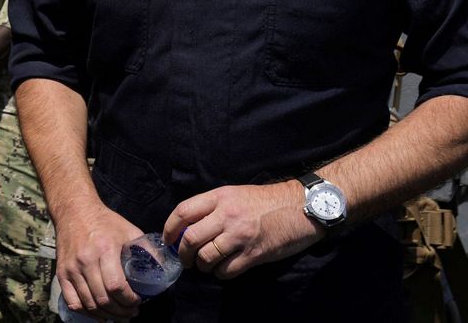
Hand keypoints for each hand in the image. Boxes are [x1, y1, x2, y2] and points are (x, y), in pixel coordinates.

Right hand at [53, 202, 145, 318]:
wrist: (74, 210)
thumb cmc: (104, 221)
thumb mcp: (129, 230)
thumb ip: (147, 249)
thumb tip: (162, 268)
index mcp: (105, 249)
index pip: (116, 286)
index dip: (129, 300)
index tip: (138, 301)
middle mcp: (85, 260)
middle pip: (103, 299)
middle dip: (121, 311)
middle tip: (131, 312)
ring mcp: (71, 268)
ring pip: (88, 303)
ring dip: (106, 315)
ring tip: (118, 315)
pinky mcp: (62, 273)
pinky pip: (72, 301)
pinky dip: (86, 312)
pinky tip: (98, 313)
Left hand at [163, 180, 323, 278]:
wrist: (300, 206)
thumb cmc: (265, 200)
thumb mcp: (235, 194)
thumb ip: (212, 207)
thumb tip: (188, 226)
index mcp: (219, 197)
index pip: (183, 212)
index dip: (169, 228)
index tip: (167, 240)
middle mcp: (227, 215)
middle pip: (190, 238)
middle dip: (182, 254)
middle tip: (184, 260)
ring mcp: (240, 235)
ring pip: (206, 257)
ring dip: (201, 266)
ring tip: (204, 265)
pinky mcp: (254, 253)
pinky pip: (227, 270)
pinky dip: (220, 273)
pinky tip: (223, 270)